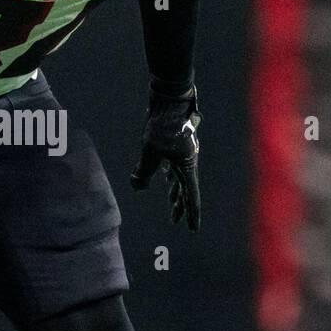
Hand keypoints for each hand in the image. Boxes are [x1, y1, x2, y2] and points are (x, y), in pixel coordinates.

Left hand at [130, 88, 201, 230]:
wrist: (169, 101)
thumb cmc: (162, 127)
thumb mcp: (149, 152)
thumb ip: (143, 172)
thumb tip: (137, 186)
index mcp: (187, 167)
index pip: (192, 196)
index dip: (192, 214)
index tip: (194, 228)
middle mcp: (188, 162)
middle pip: (186, 189)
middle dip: (181, 206)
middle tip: (175, 221)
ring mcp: (183, 153)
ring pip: (180, 177)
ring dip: (175, 191)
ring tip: (172, 204)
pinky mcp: (176, 145)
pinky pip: (175, 166)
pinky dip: (170, 175)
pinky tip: (165, 178)